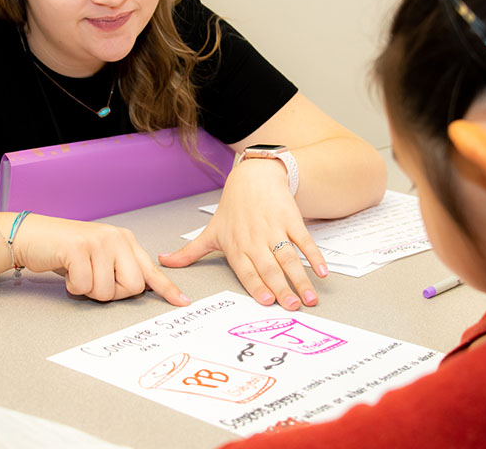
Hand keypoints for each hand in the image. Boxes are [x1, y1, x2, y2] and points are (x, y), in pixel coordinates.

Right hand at [12, 214, 189, 305]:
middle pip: (133, 287)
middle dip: (113, 294)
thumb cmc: (66, 251)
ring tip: (78, 272)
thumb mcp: (100, 257)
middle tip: (94, 281)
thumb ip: (119, 269)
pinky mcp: (79, 248)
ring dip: (88, 290)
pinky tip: (67, 271)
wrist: (33, 235)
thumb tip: (138, 289)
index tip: (182, 302)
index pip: (151, 270)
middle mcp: (117, 239)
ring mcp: (99, 242)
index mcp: (126, 241)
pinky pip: (85, 285)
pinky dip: (74, 286)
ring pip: (106, 291)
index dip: (167, 288)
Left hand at [158, 159, 327, 309]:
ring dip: (301, 279)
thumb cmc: (232, 208)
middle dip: (283, 289)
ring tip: (310, 298)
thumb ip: (189, 252)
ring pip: (288, 258)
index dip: (257, 286)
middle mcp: (255, 239)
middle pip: (270, 268)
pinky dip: (314, 256)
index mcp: (236, 246)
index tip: (268, 302)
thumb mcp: (211, 231)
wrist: (253, 177)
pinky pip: (304, 241)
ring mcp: (274, 229)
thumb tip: (163, 262)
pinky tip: (322, 272)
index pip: (246, 270)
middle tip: (294, 307)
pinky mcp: (291, 220)